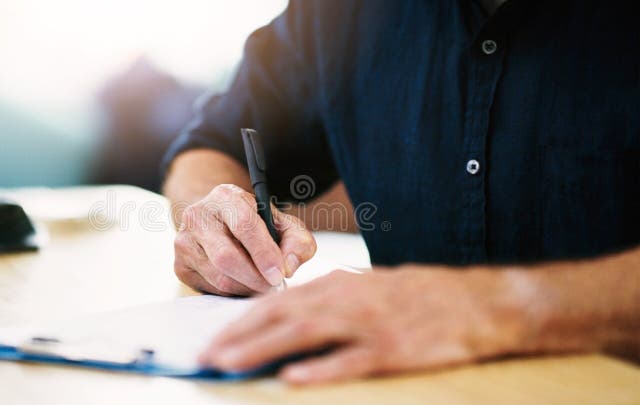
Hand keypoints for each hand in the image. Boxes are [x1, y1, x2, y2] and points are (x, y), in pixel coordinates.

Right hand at [174, 184, 316, 295]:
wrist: (219, 224)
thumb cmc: (257, 225)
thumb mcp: (283, 224)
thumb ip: (297, 241)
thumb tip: (288, 266)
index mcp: (225, 196)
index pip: (244, 225)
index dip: (264, 253)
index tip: (280, 274)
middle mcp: (198, 215)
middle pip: (226, 256)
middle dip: (256, 277)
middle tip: (274, 286)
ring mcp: (184, 241)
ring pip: (219, 277)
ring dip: (247, 288)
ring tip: (262, 284)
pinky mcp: (180, 266)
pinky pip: (211, 289)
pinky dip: (233, 293)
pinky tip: (244, 284)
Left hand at [200, 266, 524, 383]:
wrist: (477, 302)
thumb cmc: (418, 297)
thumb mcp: (368, 291)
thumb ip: (328, 304)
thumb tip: (285, 322)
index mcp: (338, 286)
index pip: (277, 302)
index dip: (241, 321)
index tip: (212, 339)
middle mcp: (347, 299)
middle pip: (281, 315)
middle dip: (238, 336)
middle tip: (205, 355)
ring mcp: (369, 323)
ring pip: (305, 333)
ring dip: (262, 348)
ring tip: (230, 362)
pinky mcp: (393, 349)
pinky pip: (351, 360)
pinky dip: (320, 368)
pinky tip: (293, 378)